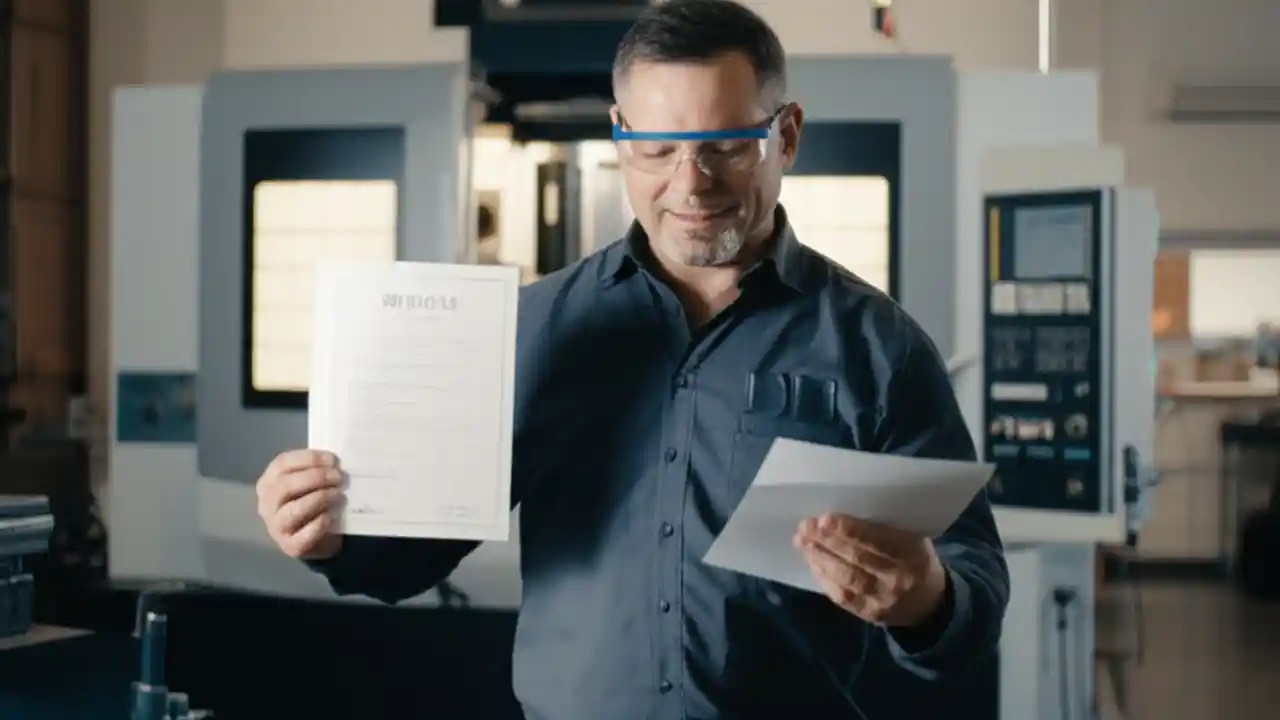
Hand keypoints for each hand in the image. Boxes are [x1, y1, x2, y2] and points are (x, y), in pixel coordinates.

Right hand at [256, 449, 344, 559]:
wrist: (317, 538)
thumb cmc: (312, 502)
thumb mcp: (309, 482)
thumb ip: (316, 469)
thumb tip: (335, 462)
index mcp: (269, 481)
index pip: (283, 464)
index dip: (309, 459)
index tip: (333, 460)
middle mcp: (267, 504)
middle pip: (286, 486)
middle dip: (316, 478)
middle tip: (338, 477)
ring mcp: (276, 527)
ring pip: (293, 510)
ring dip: (320, 499)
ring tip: (339, 495)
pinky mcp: (290, 546)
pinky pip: (304, 535)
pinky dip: (320, 524)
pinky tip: (331, 517)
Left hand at [793, 513, 946, 627]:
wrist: (930, 605)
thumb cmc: (915, 560)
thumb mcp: (912, 539)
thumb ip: (885, 530)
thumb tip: (842, 516)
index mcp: (911, 553)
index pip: (876, 540)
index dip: (848, 530)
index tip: (824, 518)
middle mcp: (897, 578)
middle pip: (857, 558)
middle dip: (827, 541)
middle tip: (805, 527)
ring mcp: (883, 599)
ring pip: (847, 578)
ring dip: (821, 558)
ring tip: (803, 542)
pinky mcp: (870, 615)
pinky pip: (843, 597)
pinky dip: (825, 579)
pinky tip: (813, 563)